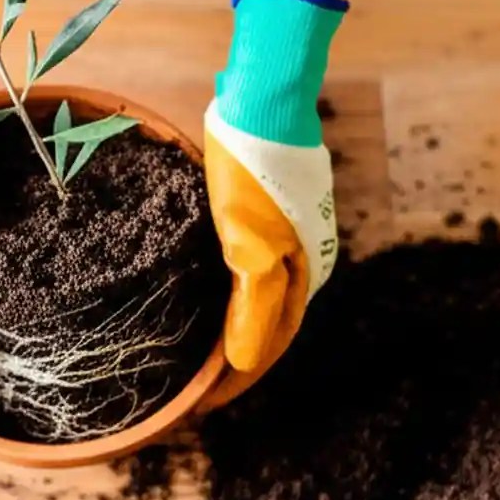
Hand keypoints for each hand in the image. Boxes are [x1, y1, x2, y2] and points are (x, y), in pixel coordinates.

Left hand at [197, 0, 347, 412]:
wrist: (265, 95)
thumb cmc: (254, 167)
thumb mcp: (249, 241)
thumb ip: (254, 304)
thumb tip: (244, 362)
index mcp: (303, 273)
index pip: (269, 343)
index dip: (236, 379)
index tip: (201, 403)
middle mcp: (304, 259)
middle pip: (268, 326)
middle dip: (236, 361)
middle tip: (195, 389)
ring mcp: (292, 234)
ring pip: (262, 299)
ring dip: (235, 330)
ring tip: (199, 354)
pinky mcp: (273, 212)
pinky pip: (254, 270)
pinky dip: (233, 295)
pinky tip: (210, 297)